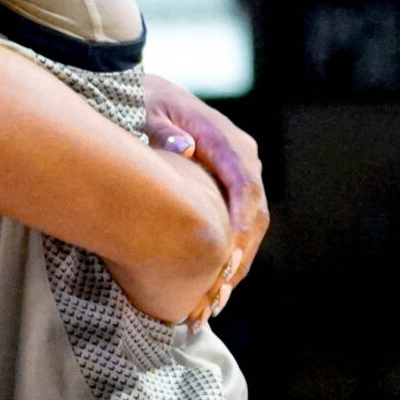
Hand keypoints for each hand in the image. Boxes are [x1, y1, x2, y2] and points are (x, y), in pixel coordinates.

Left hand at [143, 74, 266, 308]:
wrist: (149, 94)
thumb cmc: (144, 102)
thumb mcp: (147, 110)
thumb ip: (161, 129)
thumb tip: (184, 147)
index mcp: (226, 140)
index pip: (245, 187)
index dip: (240, 227)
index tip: (226, 260)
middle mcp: (242, 157)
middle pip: (254, 215)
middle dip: (239, 258)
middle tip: (218, 296)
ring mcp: (238, 173)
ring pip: (250, 227)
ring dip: (235, 266)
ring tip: (214, 304)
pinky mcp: (227, 187)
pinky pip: (236, 225)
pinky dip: (226, 256)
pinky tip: (210, 288)